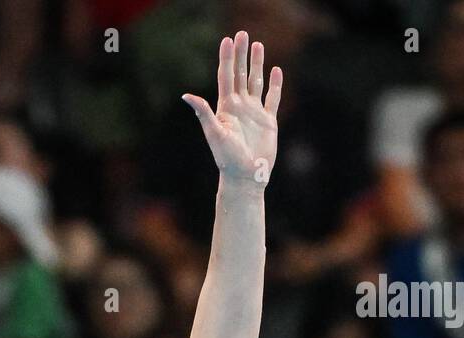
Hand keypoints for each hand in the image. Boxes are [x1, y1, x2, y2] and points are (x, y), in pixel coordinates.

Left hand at [182, 32, 281, 186]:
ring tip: (258, 45)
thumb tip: (187, 96)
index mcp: (226, 108)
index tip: (228, 39)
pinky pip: (272, 98)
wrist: (245, 177)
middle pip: (240, 74)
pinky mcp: (268, 121)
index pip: (226, 76)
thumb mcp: (214, 134)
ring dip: (257, 64)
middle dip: (241, 54)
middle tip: (242, 34)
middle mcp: (239, 107)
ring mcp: (254, 113)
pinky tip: (276, 70)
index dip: (227, 58)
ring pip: (256, 82)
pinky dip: (275, 84)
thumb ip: (204, 113)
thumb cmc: (227, 159)